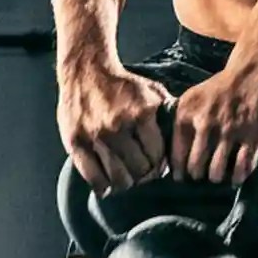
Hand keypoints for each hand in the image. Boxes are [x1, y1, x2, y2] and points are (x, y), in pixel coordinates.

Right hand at [57, 63, 172, 196]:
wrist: (86, 70)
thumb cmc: (121, 84)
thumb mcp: (152, 92)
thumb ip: (167, 113)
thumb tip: (181, 138)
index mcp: (141, 114)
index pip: (157, 156)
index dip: (159, 165)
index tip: (157, 167)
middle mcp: (118, 126)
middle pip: (140, 170)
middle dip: (144, 175)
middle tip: (142, 174)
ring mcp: (95, 136)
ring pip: (118, 178)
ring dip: (125, 183)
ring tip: (126, 179)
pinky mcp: (76, 142)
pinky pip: (92, 177)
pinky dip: (102, 186)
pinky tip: (106, 185)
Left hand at [170, 66, 257, 185]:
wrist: (255, 71)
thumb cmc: (222, 87)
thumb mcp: (194, 98)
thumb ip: (183, 121)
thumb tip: (174, 151)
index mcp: (187, 114)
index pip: (177, 155)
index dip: (180, 171)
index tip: (183, 178)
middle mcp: (206, 124)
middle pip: (196, 167)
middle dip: (198, 176)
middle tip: (202, 177)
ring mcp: (230, 131)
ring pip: (217, 171)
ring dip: (217, 177)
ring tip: (218, 176)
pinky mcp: (253, 136)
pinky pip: (243, 166)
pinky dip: (239, 176)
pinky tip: (237, 176)